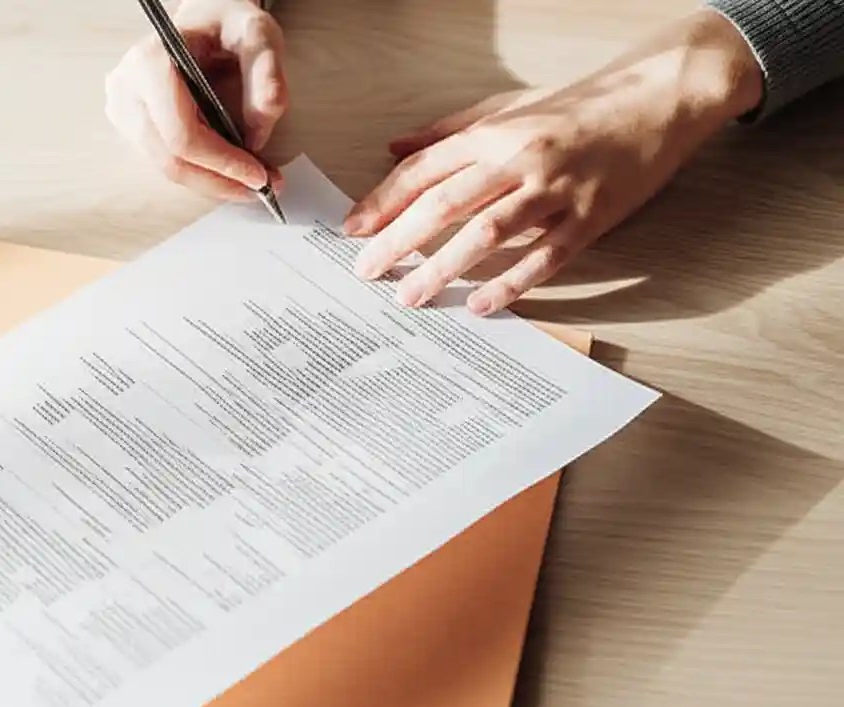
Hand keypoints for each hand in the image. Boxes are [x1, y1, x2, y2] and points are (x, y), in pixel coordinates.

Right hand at [104, 0, 286, 199]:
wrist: (204, 20)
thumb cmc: (226, 24)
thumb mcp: (258, 34)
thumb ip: (266, 76)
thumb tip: (258, 135)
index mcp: (150, 62)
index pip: (182, 135)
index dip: (222, 163)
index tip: (258, 175)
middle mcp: (126, 88)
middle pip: (171, 160)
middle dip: (219, 181)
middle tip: (260, 188)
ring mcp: (123, 109)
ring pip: (167, 169)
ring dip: (212, 182)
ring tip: (249, 182)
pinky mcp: (130, 125)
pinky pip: (167, 161)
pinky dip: (201, 172)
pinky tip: (229, 170)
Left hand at [345, 9, 762, 315]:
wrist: (656, 99)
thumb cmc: (579, 105)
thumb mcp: (508, 107)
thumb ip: (448, 130)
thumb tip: (395, 147)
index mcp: (493, 132)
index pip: (424, 170)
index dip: (383, 200)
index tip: (352, 229)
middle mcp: (518, 159)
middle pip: (444, 203)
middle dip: (399, 239)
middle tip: (367, 271)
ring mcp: (554, 190)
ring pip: (487, 232)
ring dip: (444, 267)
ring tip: (411, 296)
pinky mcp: (590, 217)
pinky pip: (545, 256)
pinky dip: (512, 283)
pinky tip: (482, 305)